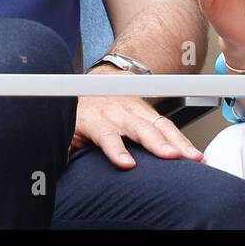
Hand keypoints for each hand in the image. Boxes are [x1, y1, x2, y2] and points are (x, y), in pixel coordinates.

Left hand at [72, 87, 203, 168]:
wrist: (100, 81)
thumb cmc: (81, 111)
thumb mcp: (65, 126)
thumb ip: (61, 145)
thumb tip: (48, 164)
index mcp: (94, 118)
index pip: (106, 133)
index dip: (116, 149)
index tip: (126, 164)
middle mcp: (118, 112)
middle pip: (140, 128)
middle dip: (157, 143)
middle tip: (171, 157)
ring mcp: (138, 110)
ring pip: (160, 126)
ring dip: (179, 142)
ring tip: (193, 159)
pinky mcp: (151, 113)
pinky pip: (170, 127)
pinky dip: (184, 141)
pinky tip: (196, 155)